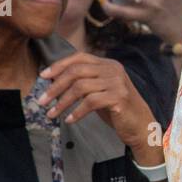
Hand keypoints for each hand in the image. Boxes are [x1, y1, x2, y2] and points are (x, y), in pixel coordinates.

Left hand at [40, 51, 159, 154]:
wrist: (140, 124)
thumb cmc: (116, 107)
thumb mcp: (100, 89)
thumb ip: (84, 80)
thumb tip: (52, 78)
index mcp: (108, 64)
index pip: (79, 57)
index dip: (59, 65)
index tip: (43, 77)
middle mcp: (114, 70)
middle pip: (77, 72)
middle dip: (55, 87)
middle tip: (42, 101)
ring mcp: (117, 83)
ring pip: (81, 87)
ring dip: (62, 102)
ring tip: (51, 114)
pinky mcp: (119, 98)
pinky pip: (90, 102)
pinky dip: (76, 112)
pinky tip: (69, 119)